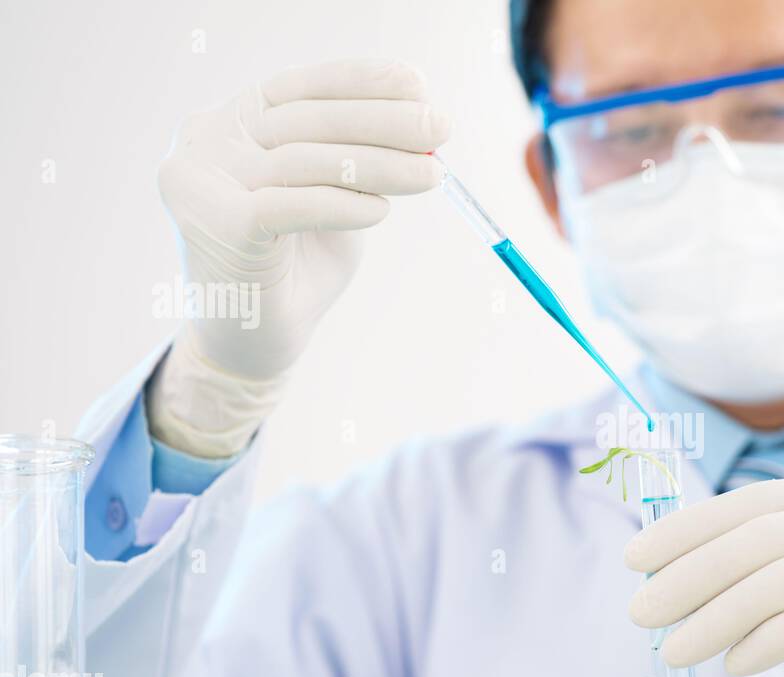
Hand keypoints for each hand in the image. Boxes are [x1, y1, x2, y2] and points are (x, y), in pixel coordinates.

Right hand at [148, 59, 447, 455]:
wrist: (253, 345)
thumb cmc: (296, 268)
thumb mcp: (333, 198)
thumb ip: (358, 159)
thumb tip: (420, 121)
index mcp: (228, 123)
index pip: (300, 88)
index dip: (360, 82)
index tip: (419, 85)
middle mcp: (204, 143)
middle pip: (305, 120)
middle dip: (382, 122)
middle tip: (441, 129)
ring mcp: (201, 183)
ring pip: (303, 161)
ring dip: (378, 165)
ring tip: (432, 176)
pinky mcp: (214, 225)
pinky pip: (290, 205)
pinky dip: (342, 205)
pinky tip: (383, 210)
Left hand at [625, 464, 783, 676]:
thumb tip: (688, 577)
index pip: (756, 500)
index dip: (690, 529)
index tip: (637, 556)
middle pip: (756, 537)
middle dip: (687, 576)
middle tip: (638, 612)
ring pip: (772, 582)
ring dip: (710, 620)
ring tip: (670, 651)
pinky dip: (761, 643)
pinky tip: (731, 663)